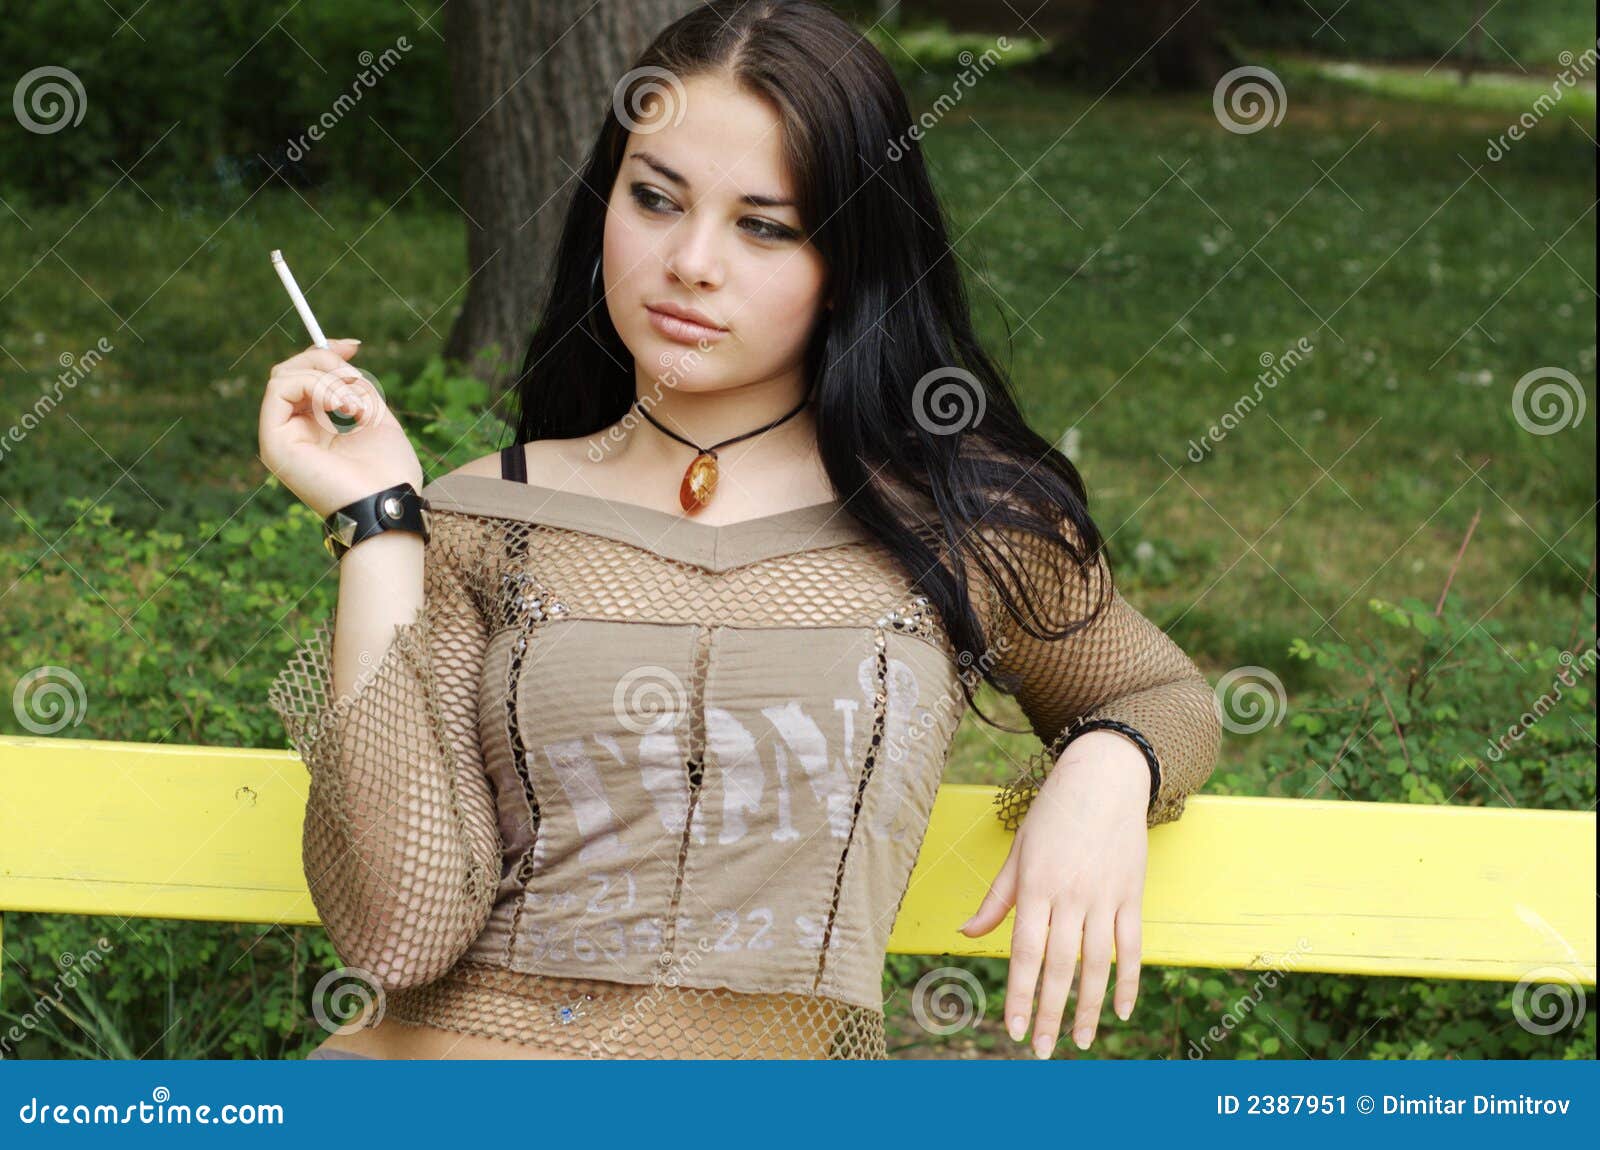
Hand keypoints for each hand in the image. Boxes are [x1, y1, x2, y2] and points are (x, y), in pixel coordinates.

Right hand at [257, 338, 423, 517]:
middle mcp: (294, 432)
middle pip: (289, 370)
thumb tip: (342, 353)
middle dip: (325, 360)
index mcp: (317, 429)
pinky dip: (316, 386)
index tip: (354, 346)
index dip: (326, 354)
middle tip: (356, 376)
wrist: (389, 505)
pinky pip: (280, 387)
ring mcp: (281, 437)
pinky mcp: (273, 441)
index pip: (305, 378)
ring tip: (356, 407)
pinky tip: (343, 409)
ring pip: (284, 375)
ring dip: (328, 379)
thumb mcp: (377, 416)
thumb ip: (356, 387)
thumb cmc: (390, 473)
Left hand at [959, 730, 1150, 1056]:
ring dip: (1088, 1007)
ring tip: (1080, 1041)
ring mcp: (1104, 896)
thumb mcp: (1018, 851)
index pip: (1024, 952)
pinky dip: (1128, 980)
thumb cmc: (1053, 814)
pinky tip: (1120, 1010)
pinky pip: (1131, 946)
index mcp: (1035, 885)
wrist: (1104, 778)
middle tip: (1043, 1051)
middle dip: (1050, 1012)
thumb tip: (966, 933)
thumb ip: (997, 898)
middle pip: (1060, 966)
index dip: (1020, 994)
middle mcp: (1070, 895)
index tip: (1014, 1029)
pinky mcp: (1131, 894)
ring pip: (1096, 963)